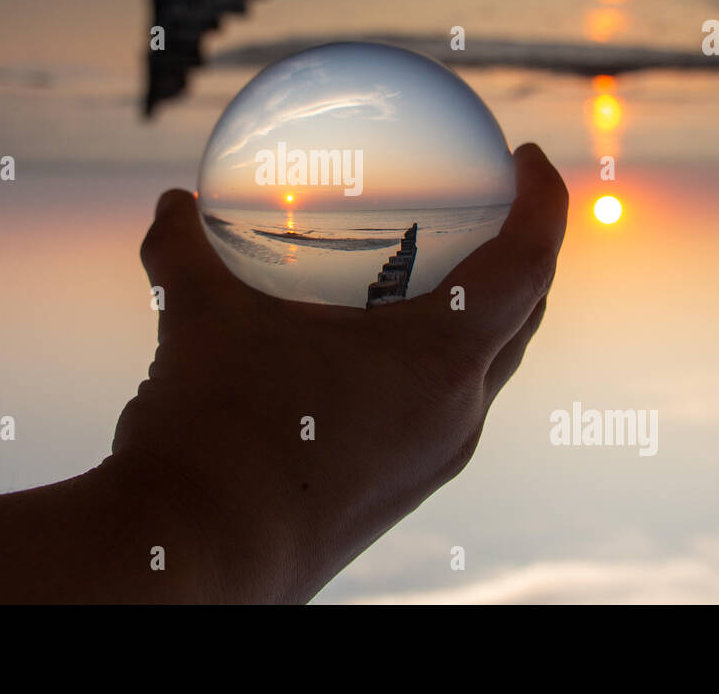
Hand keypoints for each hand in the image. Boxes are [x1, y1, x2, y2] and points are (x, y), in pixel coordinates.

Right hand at [109, 143, 567, 601]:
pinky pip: (436, 414)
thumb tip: (172, 204)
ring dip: (476, 321)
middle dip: (521, 260)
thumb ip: (185, 248)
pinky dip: (424, 368)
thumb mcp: (196, 320)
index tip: (530, 157)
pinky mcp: (395, 495)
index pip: (528, 264)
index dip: (546, 202)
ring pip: (480, 375)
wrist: (196, 560)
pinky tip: (360, 361)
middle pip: (520, 320)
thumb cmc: (212, 433)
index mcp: (438, 361)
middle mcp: (455, 416)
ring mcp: (430, 463)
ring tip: (432, 283)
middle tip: (491, 214)